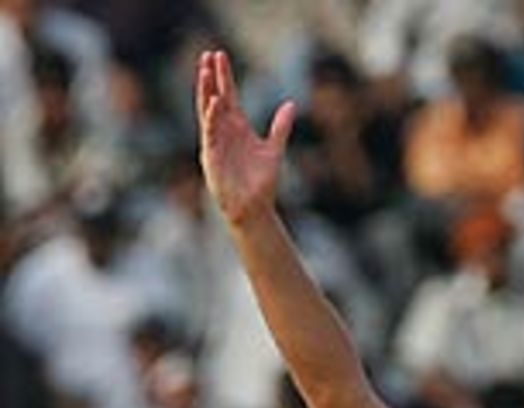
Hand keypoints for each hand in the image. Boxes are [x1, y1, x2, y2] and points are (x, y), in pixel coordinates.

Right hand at [196, 48, 295, 226]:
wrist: (254, 208)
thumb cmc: (262, 183)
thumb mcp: (274, 149)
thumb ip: (281, 127)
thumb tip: (291, 104)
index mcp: (238, 127)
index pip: (229, 95)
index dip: (225, 76)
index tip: (220, 55)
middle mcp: (224, 131)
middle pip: (214, 97)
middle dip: (211, 77)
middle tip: (207, 54)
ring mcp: (216, 142)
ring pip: (208, 111)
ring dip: (205, 91)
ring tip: (204, 71)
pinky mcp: (212, 155)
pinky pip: (210, 132)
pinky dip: (212, 117)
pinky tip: (214, 102)